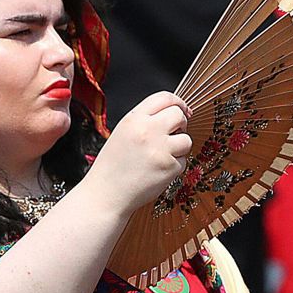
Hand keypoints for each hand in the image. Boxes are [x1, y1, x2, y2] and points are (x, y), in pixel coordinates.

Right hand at [89, 91, 192, 212]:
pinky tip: (157, 171)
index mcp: (134, 119)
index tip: (182, 110)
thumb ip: (145, 120)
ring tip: (161, 156)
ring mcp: (160, 149)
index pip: (164, 97)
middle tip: (174, 134)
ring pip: (186, 139)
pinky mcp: (169, 167)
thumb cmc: (113, 167)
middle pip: (179, 114)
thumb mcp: (123, 133)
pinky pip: (183, 161)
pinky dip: (174, 166)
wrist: (105, 194)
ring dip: (179, 147)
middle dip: (181, 123)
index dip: (178, 102)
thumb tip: (175, 113)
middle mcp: (148, 130)